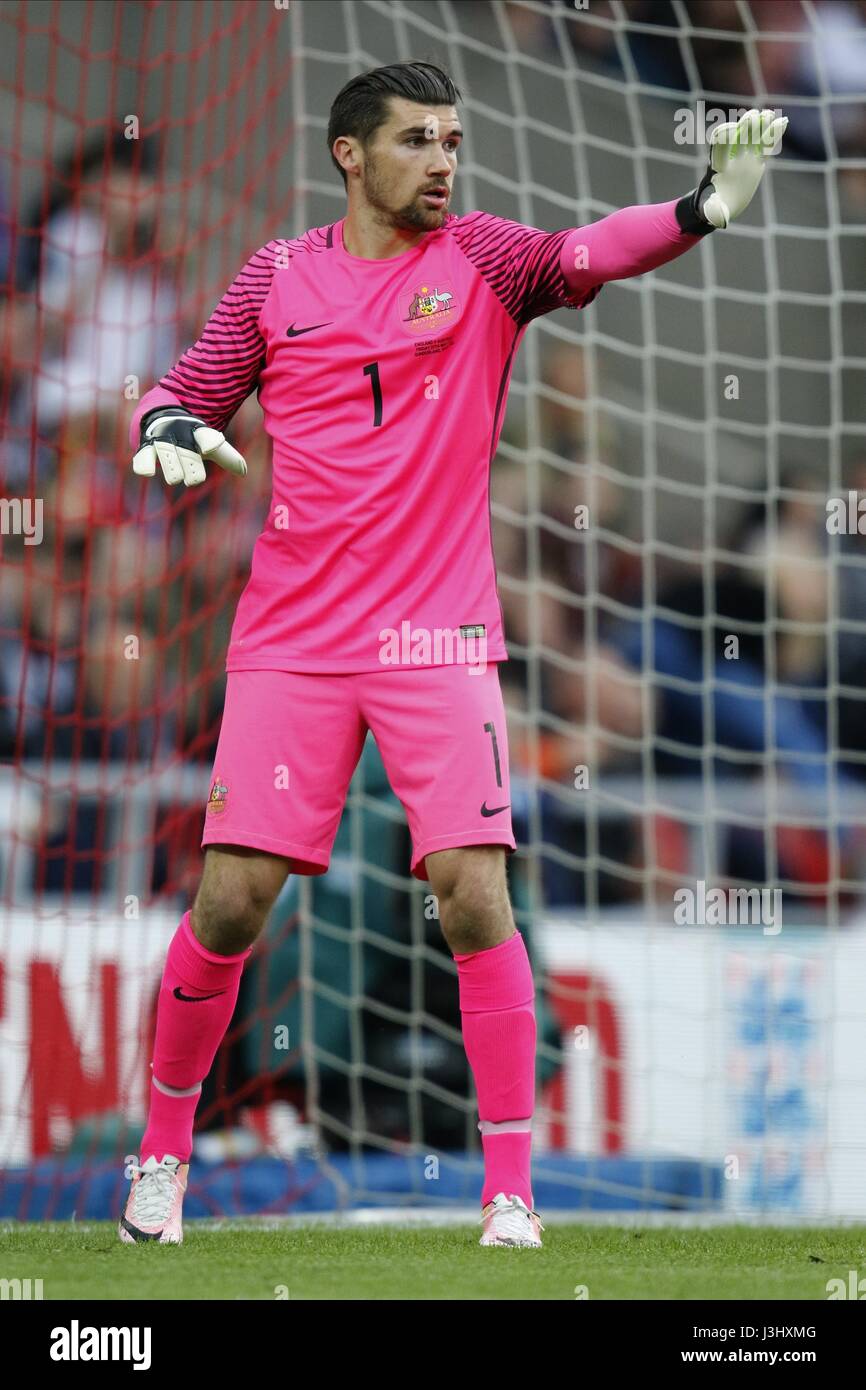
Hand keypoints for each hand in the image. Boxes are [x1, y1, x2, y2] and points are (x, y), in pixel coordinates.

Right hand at [132, 406, 246, 486]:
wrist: (160, 417)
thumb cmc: (189, 437)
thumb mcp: (207, 442)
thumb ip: (226, 456)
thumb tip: (244, 471)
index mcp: (197, 432)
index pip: (206, 437)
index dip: (210, 442)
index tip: (211, 447)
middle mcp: (179, 435)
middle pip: (189, 458)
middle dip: (192, 472)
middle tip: (193, 477)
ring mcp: (161, 442)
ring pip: (168, 461)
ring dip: (174, 473)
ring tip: (176, 477)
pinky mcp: (144, 449)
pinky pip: (142, 461)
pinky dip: (145, 467)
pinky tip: (149, 472)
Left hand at [698, 107, 788, 228]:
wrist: (720, 203)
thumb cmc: (712, 207)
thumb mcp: (711, 211)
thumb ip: (714, 212)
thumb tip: (718, 220)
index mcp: (718, 165)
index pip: (719, 145)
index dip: (724, 136)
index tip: (731, 130)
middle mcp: (731, 157)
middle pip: (737, 136)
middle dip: (745, 127)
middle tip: (754, 116)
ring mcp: (745, 156)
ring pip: (753, 137)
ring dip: (760, 126)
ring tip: (770, 115)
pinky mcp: (757, 160)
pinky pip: (766, 146)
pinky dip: (774, 134)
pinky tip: (784, 122)